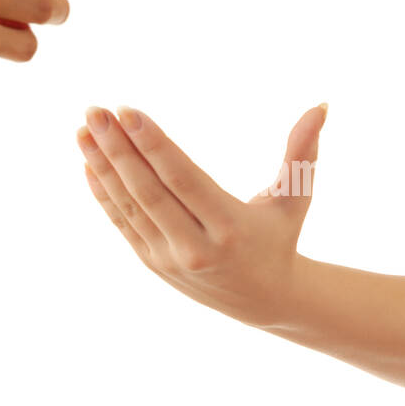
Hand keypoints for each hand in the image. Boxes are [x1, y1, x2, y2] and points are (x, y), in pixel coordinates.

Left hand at [77, 103, 328, 328]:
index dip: (153, 145)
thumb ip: (303, 151)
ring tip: (83, 129)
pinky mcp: (153, 263)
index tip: (127, 111)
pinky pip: (122, 223)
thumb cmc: (280, 237)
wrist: (265, 300)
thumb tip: (321, 104)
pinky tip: (88, 162)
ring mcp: (170, 258)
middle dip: (117, 149)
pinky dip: (103, 193)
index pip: (183, 179)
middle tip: (95, 111)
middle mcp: (195, 246)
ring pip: (129, 206)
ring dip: (102, 166)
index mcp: (229, 227)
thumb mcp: (295, 197)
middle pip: (148, 191)